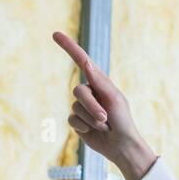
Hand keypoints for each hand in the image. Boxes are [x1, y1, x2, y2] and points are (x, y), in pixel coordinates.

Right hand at [52, 30, 156, 179]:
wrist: (121, 145)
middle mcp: (89, 91)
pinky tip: (94, 131)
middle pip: (78, 91)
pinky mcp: (77, 121)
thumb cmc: (123, 120)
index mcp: (99, 82)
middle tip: (105, 118)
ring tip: (104, 125)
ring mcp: (82, 106)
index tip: (55, 34)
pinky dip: (84, 127)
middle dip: (92, 106)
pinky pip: (72, 120)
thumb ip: (98, 81)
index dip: (69, 47)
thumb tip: (85, 61)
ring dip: (91, 118)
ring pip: (76, 107)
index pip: (81, 60)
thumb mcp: (114, 98)